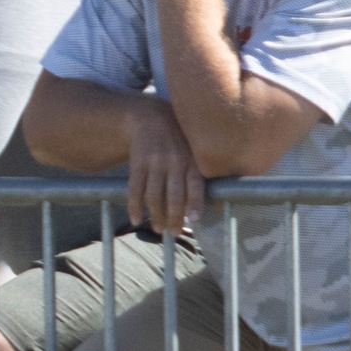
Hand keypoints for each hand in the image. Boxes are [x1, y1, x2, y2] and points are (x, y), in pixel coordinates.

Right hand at [126, 98, 205, 232]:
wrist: (150, 117)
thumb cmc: (179, 141)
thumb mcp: (194, 151)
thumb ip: (201, 175)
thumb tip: (215, 204)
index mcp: (191, 159)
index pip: (194, 183)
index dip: (194, 201)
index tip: (194, 219)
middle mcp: (173, 160)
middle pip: (173, 194)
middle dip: (173, 216)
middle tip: (174, 233)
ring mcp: (153, 162)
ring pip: (153, 194)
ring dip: (155, 215)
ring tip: (157, 229)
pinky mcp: (137, 164)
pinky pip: (134, 189)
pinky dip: (134, 206)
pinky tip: (135, 219)